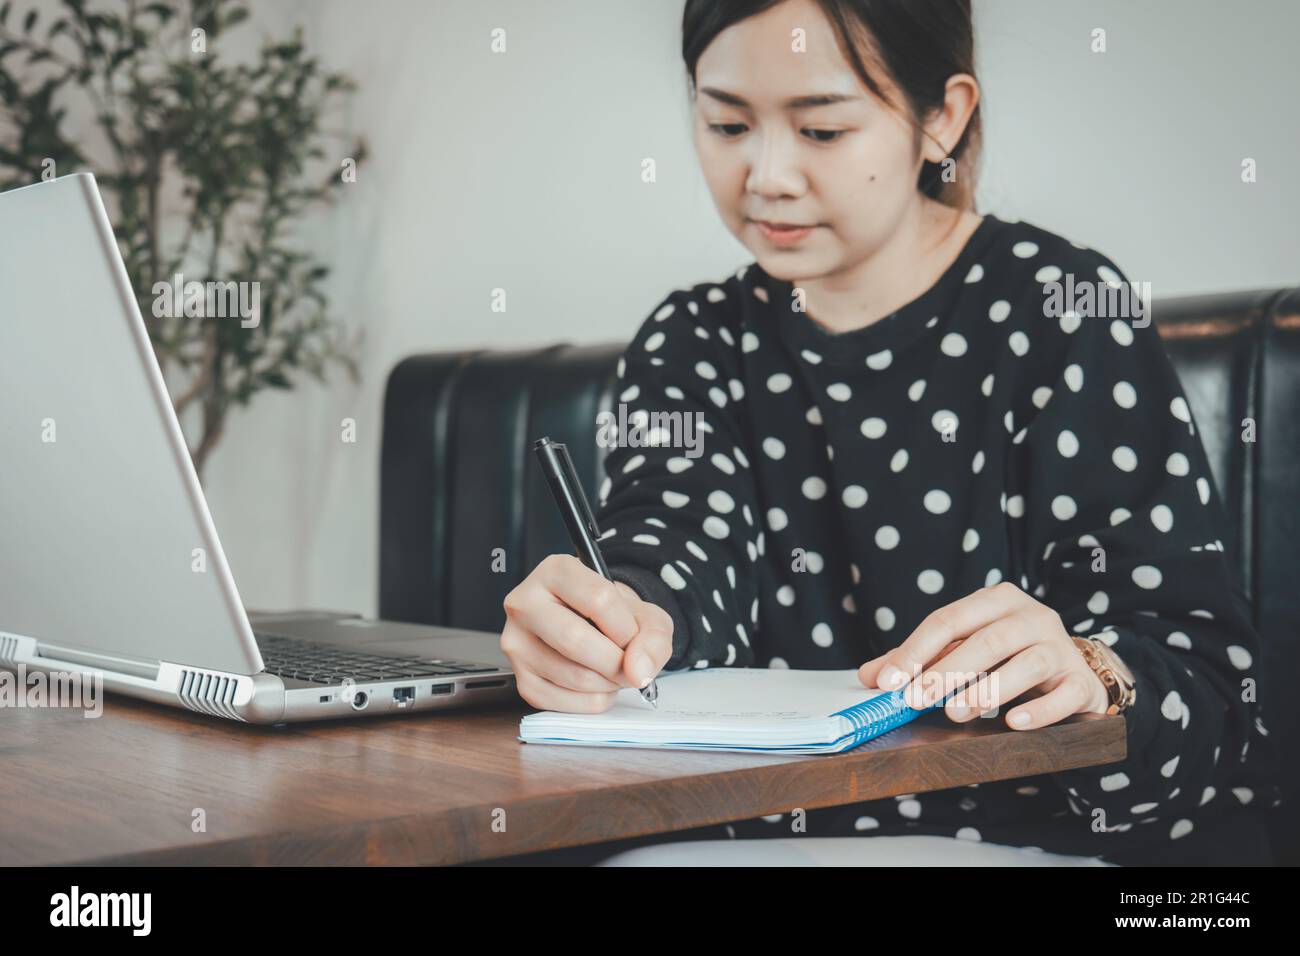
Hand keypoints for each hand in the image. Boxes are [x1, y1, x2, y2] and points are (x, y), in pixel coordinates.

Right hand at [501, 554, 672, 712]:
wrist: (593, 628)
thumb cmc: (613, 616)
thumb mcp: (644, 613)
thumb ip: (652, 636)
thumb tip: (638, 672)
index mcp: (555, 571)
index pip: (599, 600)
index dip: (626, 628)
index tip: (632, 636)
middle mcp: (526, 603)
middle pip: (576, 640)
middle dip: (616, 662)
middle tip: (629, 664)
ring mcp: (517, 643)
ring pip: (572, 676)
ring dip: (608, 683)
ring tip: (613, 671)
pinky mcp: (521, 680)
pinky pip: (564, 703)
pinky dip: (592, 701)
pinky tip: (596, 683)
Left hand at [856, 581, 1111, 729]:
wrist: (1070, 671)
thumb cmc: (1006, 657)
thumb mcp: (962, 650)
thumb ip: (919, 660)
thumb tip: (870, 676)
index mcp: (998, 601)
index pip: (949, 619)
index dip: (915, 650)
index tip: (888, 681)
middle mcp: (1033, 616)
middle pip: (989, 639)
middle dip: (948, 671)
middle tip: (917, 700)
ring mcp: (1061, 648)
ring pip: (1028, 663)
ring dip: (988, 690)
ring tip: (956, 714)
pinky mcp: (1081, 681)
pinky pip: (1064, 695)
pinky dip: (1038, 710)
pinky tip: (1012, 722)